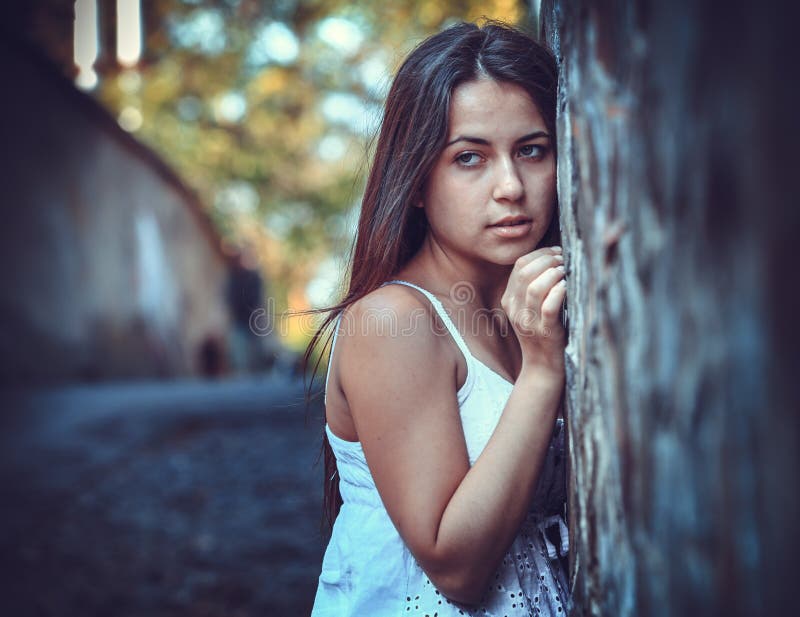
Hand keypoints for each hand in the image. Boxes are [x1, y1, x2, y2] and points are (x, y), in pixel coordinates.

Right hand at [501, 246, 566, 373]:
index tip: (557, 251)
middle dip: (548, 259)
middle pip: (525, 272)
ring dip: (554, 274)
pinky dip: (559, 292)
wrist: (541, 367)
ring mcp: (528, 321)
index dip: (540, 253)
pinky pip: (549, 307)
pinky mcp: (545, 332)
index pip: (519, 265)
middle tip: (564, 260)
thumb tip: (553, 257)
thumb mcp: (529, 308)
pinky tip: (568, 286)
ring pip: (535, 287)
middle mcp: (515, 309)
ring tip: (567, 271)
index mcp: (509, 300)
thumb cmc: (542, 332)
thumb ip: (533, 286)